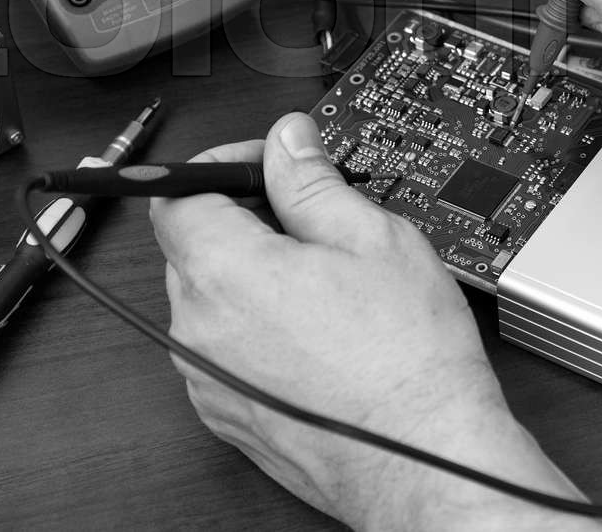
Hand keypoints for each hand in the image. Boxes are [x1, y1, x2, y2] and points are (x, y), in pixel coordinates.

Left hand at [149, 113, 594, 529]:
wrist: (424, 459)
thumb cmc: (407, 358)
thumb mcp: (372, 238)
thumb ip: (312, 182)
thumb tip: (288, 142)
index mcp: (224, 272)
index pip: (178, 194)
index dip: (221, 166)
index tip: (267, 164)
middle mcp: (197, 328)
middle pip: (191, 245)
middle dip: (242, 218)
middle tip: (310, 217)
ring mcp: (206, 379)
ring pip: (209, 299)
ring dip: (250, 274)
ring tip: (325, 280)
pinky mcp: (226, 415)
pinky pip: (223, 348)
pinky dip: (256, 327)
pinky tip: (317, 330)